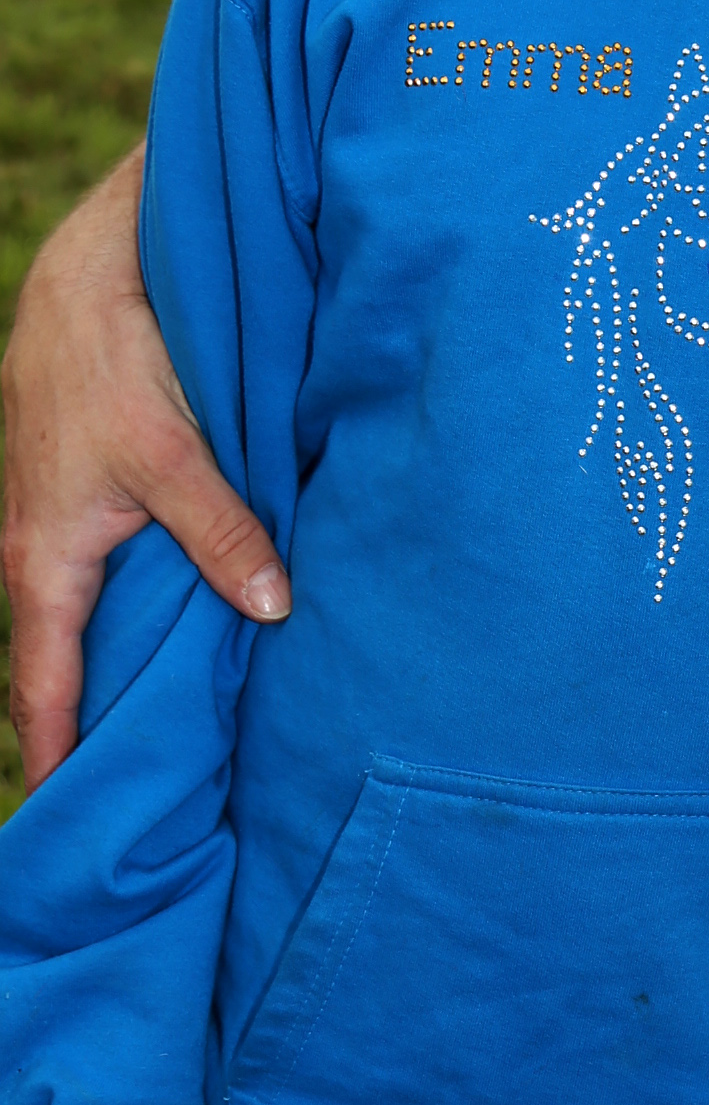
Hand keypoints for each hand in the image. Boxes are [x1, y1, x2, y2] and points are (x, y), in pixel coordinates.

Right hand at [2, 148, 286, 788]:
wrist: (91, 272)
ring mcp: (61, 530)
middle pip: (64, 672)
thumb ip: (221, 533)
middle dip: (93, 738)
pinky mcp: (90, 500)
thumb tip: (273, 611)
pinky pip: (108, 583)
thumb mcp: (172, 454)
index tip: (72, 832)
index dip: (59, 762)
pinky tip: (195, 639)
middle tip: (138, 809)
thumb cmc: (114, 362)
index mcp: (43, 566)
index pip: (42, 694)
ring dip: (123, 678)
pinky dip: (139, 621)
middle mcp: (41, 560)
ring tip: (175, 746)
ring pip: (90, 626)